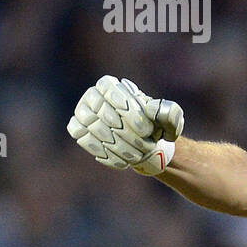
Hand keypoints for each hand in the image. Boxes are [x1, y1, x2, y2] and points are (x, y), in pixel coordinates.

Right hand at [66, 75, 183, 175]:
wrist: (143, 143)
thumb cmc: (155, 127)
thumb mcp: (169, 120)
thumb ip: (168, 113)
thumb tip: (152, 110)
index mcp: (112, 85)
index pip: (108, 87)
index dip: (126, 108)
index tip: (145, 130)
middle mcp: (92, 96)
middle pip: (102, 111)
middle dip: (127, 134)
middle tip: (145, 147)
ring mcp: (82, 113)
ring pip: (94, 128)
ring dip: (118, 146)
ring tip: (137, 156)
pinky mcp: (78, 130)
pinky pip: (84, 139)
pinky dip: (105, 152)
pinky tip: (123, 162)